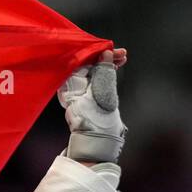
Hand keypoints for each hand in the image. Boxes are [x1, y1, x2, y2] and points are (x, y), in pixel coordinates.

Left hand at [59, 49, 127, 163]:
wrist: (100, 142)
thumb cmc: (97, 121)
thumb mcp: (102, 94)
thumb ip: (104, 73)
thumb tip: (105, 53)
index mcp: (69, 87)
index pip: (80, 62)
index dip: (95, 53)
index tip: (110, 49)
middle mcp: (73, 87)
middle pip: (87, 64)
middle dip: (104, 57)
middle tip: (121, 54)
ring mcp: (82, 91)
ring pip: (94, 69)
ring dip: (108, 62)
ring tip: (122, 57)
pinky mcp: (90, 94)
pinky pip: (97, 77)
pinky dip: (107, 71)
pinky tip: (117, 64)